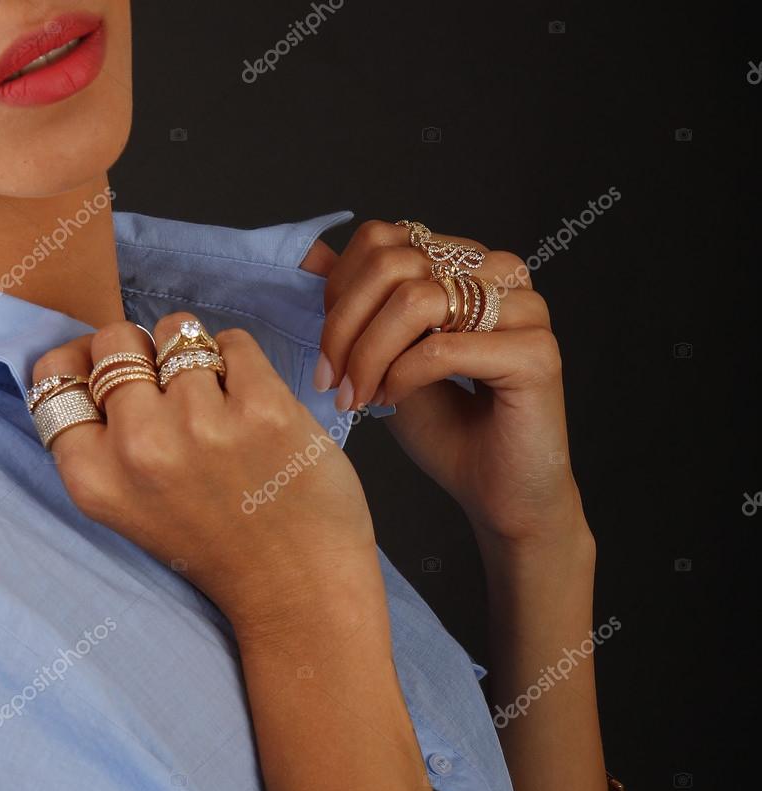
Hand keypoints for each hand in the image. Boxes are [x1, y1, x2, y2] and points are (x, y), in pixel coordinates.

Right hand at [29, 313, 377, 634]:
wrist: (296, 587)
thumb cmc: (216, 544)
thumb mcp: (128, 507)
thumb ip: (101, 442)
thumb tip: (92, 358)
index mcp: (94, 477)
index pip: (54, 377)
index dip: (84, 364)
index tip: (115, 377)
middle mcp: (139, 446)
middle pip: (114, 339)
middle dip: (142, 353)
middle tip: (173, 393)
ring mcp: (200, 423)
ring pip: (177, 331)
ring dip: (198, 357)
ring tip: (219, 406)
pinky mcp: (262, 407)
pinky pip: (234, 341)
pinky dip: (244, 365)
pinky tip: (254, 411)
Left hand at [308, 221, 588, 546]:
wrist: (498, 493)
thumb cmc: (447, 430)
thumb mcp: (385, 360)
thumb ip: (359, 310)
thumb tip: (311, 258)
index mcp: (465, 264)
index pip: (383, 240)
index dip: (339, 294)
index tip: (325, 354)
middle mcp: (500, 274)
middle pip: (394, 264)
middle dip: (344, 328)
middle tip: (331, 381)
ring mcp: (524, 309)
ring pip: (416, 300)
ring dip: (369, 355)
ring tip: (358, 396)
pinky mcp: (536, 352)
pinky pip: (442, 348)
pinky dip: (402, 377)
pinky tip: (390, 401)